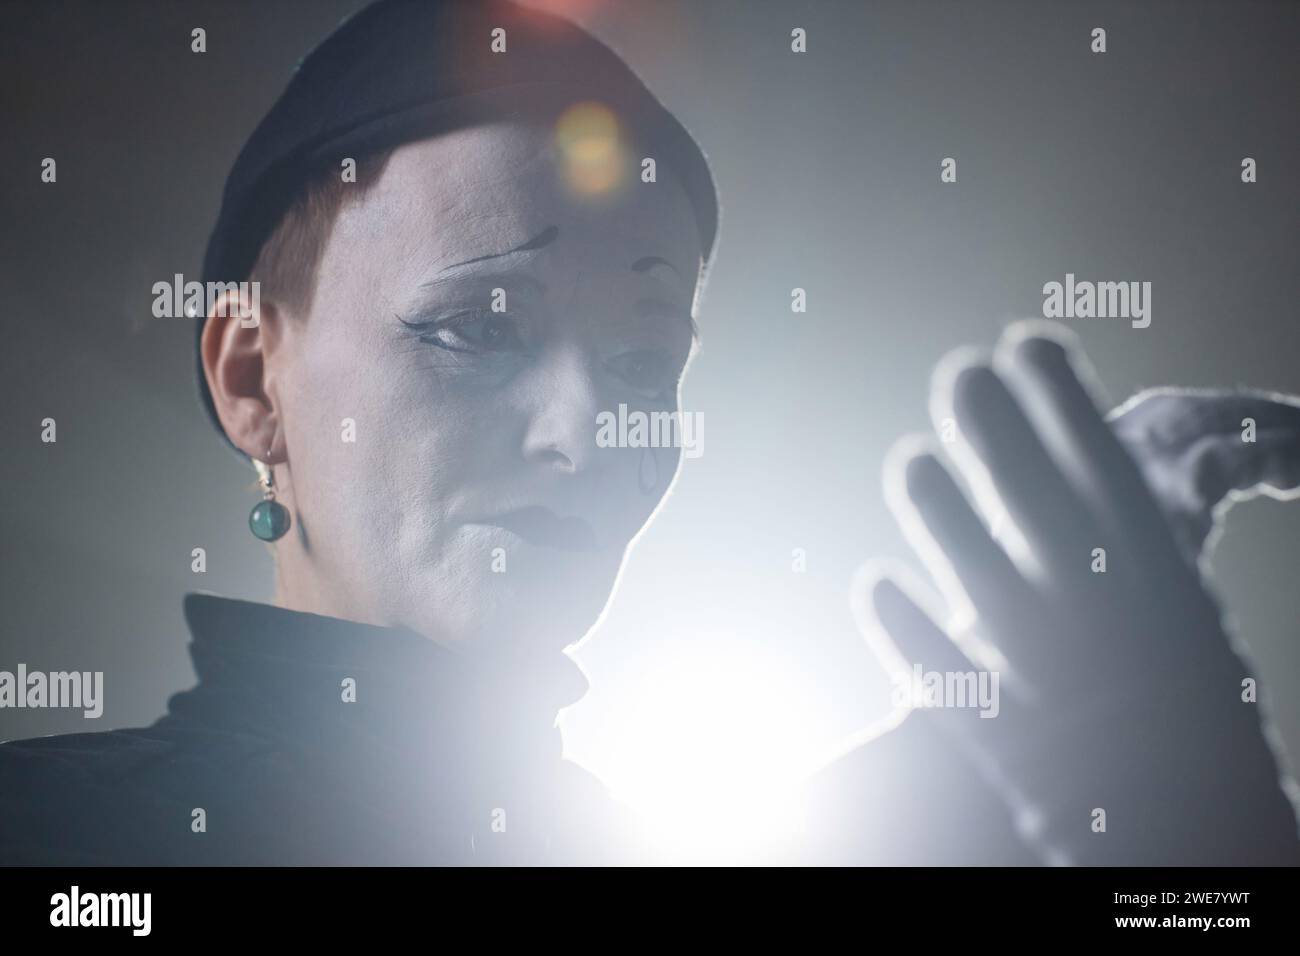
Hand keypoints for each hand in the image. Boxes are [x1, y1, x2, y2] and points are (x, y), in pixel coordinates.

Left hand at [857, 322, 1299, 863]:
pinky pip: (939, 673)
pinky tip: (872, 583)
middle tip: (961, 369)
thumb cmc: (1193, 720)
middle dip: (995, 424)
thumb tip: (1077, 488)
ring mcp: (1051, 676)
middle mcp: (1105, 617)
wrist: (1199, 842)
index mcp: (1163, 585)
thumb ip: (1130, 563)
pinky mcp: (1003, 740)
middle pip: (1037, 498)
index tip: (1027, 339)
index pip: (1107, 467)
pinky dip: (902, 625)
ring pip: (979, 572)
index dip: (1064, 395)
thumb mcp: (1183, 628)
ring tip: (913, 458)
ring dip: (940, 509)